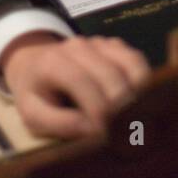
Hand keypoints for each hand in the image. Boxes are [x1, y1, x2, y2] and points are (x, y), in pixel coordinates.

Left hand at [1, 34, 150, 138]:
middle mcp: (78, 47)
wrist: (34, 64)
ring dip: (138, 93)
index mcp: (53, 63)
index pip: (81, 82)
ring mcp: (98, 43)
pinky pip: (137, 60)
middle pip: (110, 74)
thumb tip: (94, 131)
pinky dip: (144, 80)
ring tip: (138, 119)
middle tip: (128, 133)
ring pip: (130, 64)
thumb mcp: (34, 115)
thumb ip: (60, 123)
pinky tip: (140, 101)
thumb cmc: (36, 94)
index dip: (98, 109)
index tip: (107, 134)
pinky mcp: (114, 45)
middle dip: (121, 106)